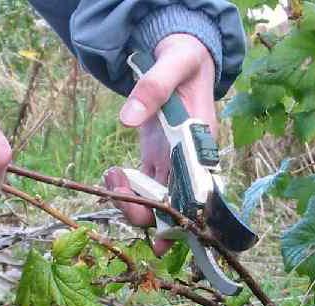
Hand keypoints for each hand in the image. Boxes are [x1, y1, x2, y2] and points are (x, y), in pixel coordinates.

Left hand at [103, 34, 216, 254]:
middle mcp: (190, 163)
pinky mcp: (156, 161)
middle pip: (175, 208)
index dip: (183, 221)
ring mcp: (172, 164)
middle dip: (146, 214)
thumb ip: (153, 88)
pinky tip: (112, 173)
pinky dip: (124, 190)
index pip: (199, 195)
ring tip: (111, 175)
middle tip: (118, 195)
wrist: (180, 56)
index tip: (163, 239)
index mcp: (203, 146)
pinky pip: (143, 189)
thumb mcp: (173, 64)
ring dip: (130, 203)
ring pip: (156, 204)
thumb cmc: (184, 60)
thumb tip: (128, 119)